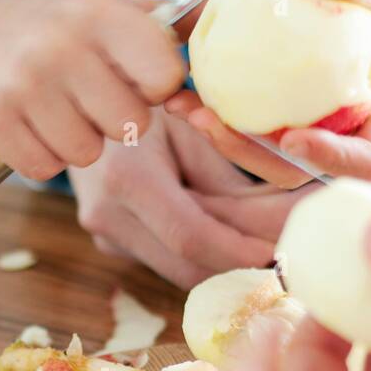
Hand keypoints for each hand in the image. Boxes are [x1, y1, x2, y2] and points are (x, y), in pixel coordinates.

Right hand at [0, 0, 186, 180]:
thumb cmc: (65, 28)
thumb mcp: (116, 10)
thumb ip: (174, 23)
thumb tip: (235, 14)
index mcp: (102, 13)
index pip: (164, 79)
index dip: (154, 88)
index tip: (134, 77)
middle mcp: (61, 45)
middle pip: (129, 126)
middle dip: (118, 120)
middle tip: (93, 97)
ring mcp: (21, 84)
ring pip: (87, 153)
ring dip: (80, 141)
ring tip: (62, 109)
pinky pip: (45, 168)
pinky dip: (44, 155)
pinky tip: (34, 124)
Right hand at [69, 106, 305, 287]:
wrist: (79, 100)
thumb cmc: (145, 96)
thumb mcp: (192, 122)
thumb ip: (231, 178)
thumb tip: (284, 221)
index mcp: (125, 179)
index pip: (190, 237)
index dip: (240, 252)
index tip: (281, 254)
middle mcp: (108, 218)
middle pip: (189, 269)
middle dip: (244, 269)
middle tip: (291, 260)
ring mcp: (106, 237)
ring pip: (182, 274)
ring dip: (230, 268)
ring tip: (275, 253)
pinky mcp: (113, 243)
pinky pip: (170, 260)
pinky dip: (209, 257)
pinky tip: (243, 245)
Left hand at [168, 0, 370, 183]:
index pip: (363, 161)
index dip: (327, 157)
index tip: (292, 136)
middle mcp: (353, 138)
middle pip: (298, 168)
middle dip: (248, 152)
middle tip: (206, 120)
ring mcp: (327, 131)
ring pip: (272, 154)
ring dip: (226, 137)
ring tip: (184, 107)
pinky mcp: (306, 115)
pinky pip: (265, 124)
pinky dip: (230, 111)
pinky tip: (192, 89)